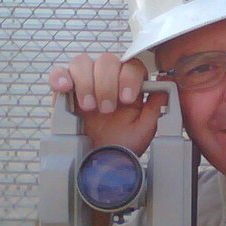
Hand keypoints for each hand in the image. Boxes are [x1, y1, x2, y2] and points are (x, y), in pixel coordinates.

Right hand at [48, 53, 165, 154]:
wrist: (98, 164)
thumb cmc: (121, 146)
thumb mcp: (144, 129)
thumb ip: (154, 108)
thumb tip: (166, 87)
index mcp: (128, 85)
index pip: (131, 65)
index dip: (129, 77)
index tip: (127, 98)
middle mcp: (107, 80)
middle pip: (107, 60)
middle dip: (107, 84)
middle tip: (107, 109)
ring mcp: (84, 83)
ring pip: (82, 62)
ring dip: (86, 83)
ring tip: (89, 107)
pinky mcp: (64, 92)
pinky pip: (59, 73)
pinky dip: (60, 77)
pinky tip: (65, 88)